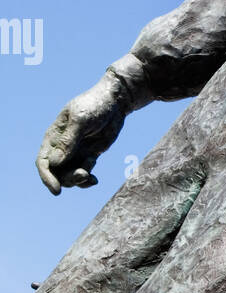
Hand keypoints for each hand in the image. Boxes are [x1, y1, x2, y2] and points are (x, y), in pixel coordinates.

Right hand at [36, 74, 127, 193]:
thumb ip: (68, 141)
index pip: (43, 162)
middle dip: (67, 179)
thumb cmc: (94, 106)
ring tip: (90, 177)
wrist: (115, 102)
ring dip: (78, 180)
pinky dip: (87, 180)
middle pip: (56, 172)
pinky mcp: (89, 156)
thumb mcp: (81, 121)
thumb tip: (55, 163)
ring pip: (70, 175)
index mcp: (54, 137)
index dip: (46, 177)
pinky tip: (94, 180)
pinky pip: (84, 173)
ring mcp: (76, 152)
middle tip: (83, 175)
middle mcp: (62, 147)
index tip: (56, 190)